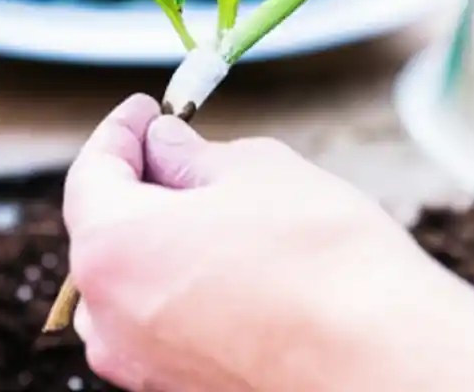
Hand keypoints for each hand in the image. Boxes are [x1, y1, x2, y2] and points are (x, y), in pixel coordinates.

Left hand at [64, 95, 473, 391]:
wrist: (381, 361)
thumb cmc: (320, 259)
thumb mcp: (255, 172)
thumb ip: (192, 156)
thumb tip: (166, 147)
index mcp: (111, 248)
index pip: (92, 172)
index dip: (120, 131)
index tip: (148, 109)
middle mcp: (109, 316)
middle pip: (104, 232)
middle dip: (139, 186)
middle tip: (179, 149)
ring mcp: (141, 364)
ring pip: (129, 286)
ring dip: (159, 242)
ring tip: (215, 210)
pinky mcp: (177, 390)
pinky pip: (160, 325)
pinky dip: (180, 289)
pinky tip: (232, 267)